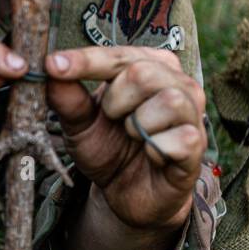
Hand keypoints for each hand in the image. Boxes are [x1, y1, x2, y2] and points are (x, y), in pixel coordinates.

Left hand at [44, 45, 205, 232]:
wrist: (126, 194)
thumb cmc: (108, 148)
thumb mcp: (80, 124)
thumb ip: (67, 98)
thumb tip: (51, 67)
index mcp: (150, 66)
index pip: (118, 55)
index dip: (85, 60)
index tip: (52, 65)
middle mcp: (178, 83)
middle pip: (144, 73)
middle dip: (116, 101)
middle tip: (113, 119)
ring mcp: (192, 114)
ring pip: (168, 102)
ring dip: (137, 126)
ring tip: (133, 137)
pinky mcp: (197, 146)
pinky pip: (179, 139)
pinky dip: (155, 150)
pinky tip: (150, 156)